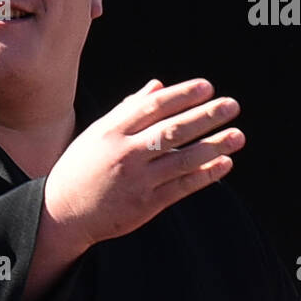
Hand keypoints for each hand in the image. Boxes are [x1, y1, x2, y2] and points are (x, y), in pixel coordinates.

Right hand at [43, 78, 244, 250]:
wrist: (62, 213)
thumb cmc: (80, 169)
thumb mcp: (97, 134)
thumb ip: (127, 110)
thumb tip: (158, 86)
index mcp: (111, 132)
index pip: (153, 108)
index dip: (182, 96)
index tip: (207, 87)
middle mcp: (125, 154)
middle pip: (172, 130)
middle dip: (205, 116)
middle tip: (231, 104)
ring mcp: (137, 180)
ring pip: (182, 160)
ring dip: (213, 146)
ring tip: (238, 136)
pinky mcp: (145, 204)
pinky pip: (182, 187)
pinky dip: (205, 175)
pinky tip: (224, 164)